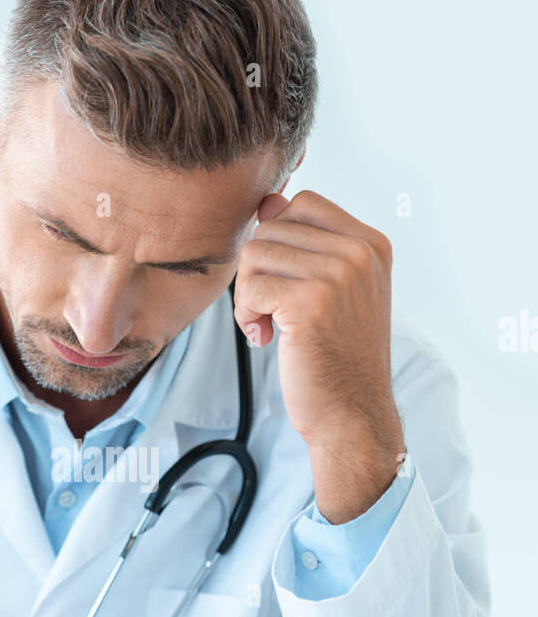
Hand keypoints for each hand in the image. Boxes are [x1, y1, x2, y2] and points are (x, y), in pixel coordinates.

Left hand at [234, 189, 404, 522]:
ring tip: (269, 325)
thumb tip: (268, 201)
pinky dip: (245, 314)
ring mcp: (338, 274)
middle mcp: (360, 252)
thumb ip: (307, 244)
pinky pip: (249, 285)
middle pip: (271, 229)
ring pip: (255, 253)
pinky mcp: (311, 302)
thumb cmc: (338, 358)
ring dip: (249, 293)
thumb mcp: (334, 291)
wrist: (353, 416)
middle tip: (272, 311)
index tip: (285, 282)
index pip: (302, 204)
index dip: (278, 241)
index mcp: (371, 243)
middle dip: (259, 271)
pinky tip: (264, 338)